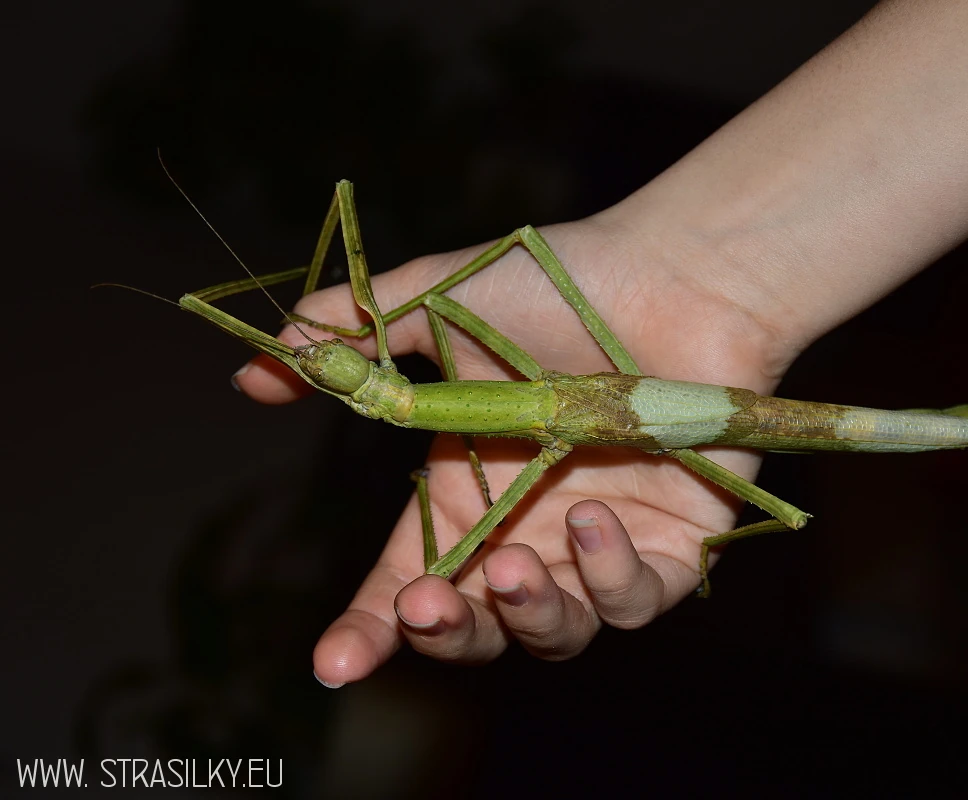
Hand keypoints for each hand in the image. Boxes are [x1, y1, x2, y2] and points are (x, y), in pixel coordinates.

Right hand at [235, 215, 799, 681]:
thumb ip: (347, 335)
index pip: (407, 582)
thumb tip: (252, 373)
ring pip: (559, 632)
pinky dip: (611, 577)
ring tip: (512, 565)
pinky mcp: (674, 546)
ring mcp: (603, 546)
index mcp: (470, 494)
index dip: (369, 630)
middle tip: (424, 604)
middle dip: (447, 634)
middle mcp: (532, 532)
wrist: (671, 269)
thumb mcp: (432, 303)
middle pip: (481, 630)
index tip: (332, 661)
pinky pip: (637, 598)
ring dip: (528, 615)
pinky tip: (593, 520)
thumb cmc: (554, 287)